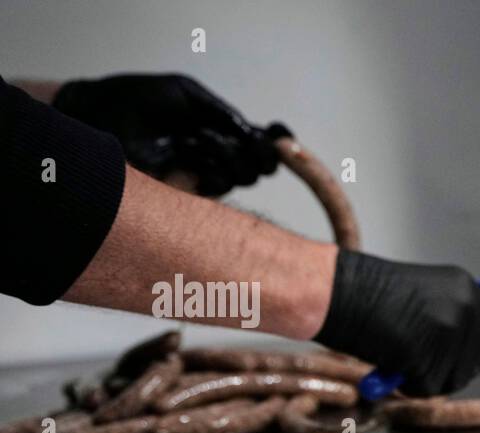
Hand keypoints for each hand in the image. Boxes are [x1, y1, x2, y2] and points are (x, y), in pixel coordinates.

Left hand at [52, 73, 288, 195]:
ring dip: (229, 156)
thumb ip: (221, 112)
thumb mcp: (185, 93)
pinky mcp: (186, 192)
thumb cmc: (137, 99)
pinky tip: (193, 154)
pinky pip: (218, 188)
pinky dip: (214, 172)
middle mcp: (216, 156)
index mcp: (220, 131)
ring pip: (242, 177)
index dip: (274, 144)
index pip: (260, 144)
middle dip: (257, 154)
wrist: (98, 117)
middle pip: (258, 166)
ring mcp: (203, 175)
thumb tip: (253, 132)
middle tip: (243, 140)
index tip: (281, 138)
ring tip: (200, 138)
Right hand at [315, 251, 479, 396]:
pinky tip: (392, 363)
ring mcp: (451, 335)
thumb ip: (453, 313)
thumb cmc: (372, 293)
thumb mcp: (428, 293)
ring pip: (455, 380)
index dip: (472, 346)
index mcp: (468, 288)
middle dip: (452, 367)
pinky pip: (428, 390)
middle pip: (477, 360)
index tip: (455, 351)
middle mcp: (467, 309)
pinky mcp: (431, 358)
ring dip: (430, 377)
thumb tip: (473, 342)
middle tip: (421, 359)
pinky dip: (409, 385)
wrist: (340, 292)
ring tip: (402, 355)